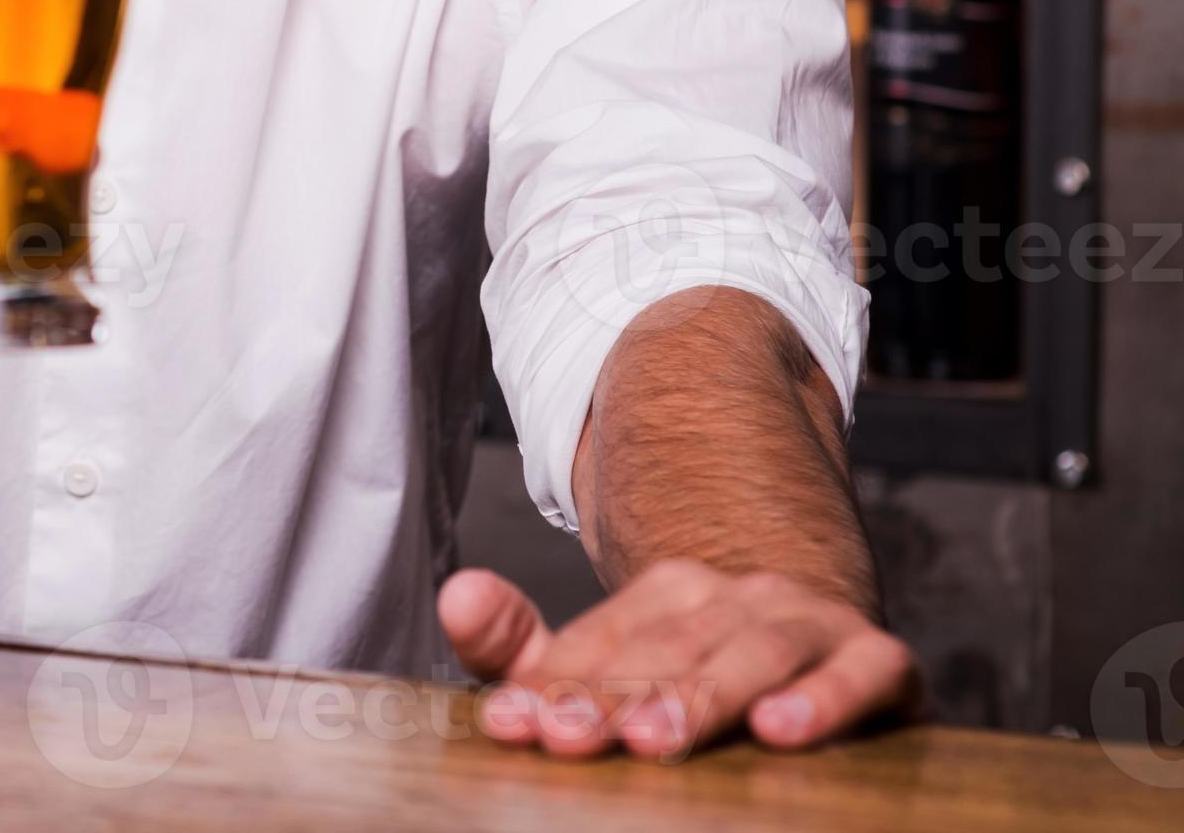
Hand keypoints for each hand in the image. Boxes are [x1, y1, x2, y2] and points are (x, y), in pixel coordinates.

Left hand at [439, 560, 919, 759]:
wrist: (833, 644)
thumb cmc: (704, 674)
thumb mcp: (609, 661)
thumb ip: (524, 645)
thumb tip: (454, 593)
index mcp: (667, 594)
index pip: (601, 643)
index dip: (554, 683)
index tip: (511, 722)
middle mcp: (734, 597)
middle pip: (667, 651)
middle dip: (615, 697)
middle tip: (569, 736)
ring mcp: (805, 622)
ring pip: (751, 655)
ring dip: (702, 697)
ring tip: (655, 737)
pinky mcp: (877, 658)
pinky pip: (861, 671)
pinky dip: (827, 698)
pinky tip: (782, 729)